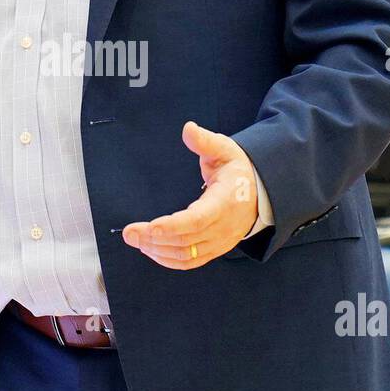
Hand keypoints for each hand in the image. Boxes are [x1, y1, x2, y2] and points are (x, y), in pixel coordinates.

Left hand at [122, 120, 258, 267]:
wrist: (260, 193)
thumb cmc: (238, 170)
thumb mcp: (226, 150)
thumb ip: (206, 141)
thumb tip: (188, 128)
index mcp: (225, 203)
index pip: (198, 220)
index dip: (173, 226)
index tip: (150, 227)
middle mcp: (223, 228)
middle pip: (186, 241)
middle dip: (154, 239)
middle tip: (129, 232)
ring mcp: (219, 242)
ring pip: (186, 255)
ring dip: (157, 251)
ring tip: (136, 239)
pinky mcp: (214, 250)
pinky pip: (189, 262)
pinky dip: (168, 260)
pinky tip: (151, 250)